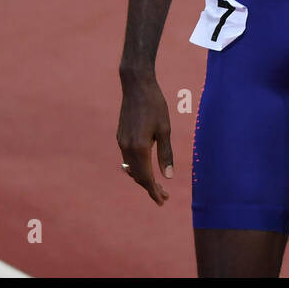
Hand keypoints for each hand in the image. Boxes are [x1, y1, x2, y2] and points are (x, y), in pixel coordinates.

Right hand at [116, 74, 173, 205]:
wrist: (136, 86)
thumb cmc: (155, 105)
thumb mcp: (165, 129)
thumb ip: (166, 154)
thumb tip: (168, 176)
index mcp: (140, 148)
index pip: (146, 178)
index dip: (154, 191)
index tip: (162, 201)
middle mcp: (127, 148)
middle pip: (137, 176)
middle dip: (150, 188)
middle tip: (164, 196)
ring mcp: (121, 142)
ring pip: (131, 168)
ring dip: (143, 178)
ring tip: (157, 185)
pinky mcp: (120, 137)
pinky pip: (128, 159)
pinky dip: (137, 167)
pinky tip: (146, 168)